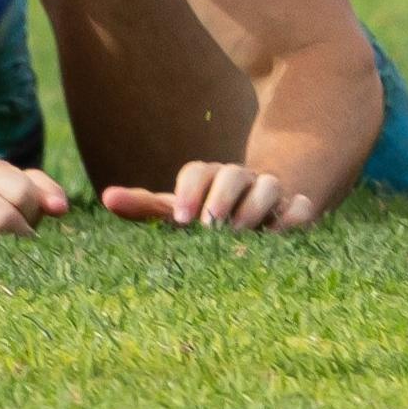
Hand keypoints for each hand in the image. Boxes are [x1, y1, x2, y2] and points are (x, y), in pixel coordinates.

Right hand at [0, 154, 70, 243]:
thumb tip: (61, 208)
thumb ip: (44, 191)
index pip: (23, 192)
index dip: (32, 211)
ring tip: (2, 250)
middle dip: (20, 234)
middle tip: (16, 238)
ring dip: (5, 254)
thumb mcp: (17, 187)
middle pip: (6, 219)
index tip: (27, 219)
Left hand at [103, 161, 318, 233]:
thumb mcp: (178, 211)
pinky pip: (301, 208)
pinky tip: (279, 237)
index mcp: (210, 176)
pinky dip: (293, 219)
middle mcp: (241, 179)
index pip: (197, 171)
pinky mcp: (297, 209)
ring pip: (268, 186)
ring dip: (254, 208)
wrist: (261, 214)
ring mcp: (272, 192)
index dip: (188, 191)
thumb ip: (145, 206)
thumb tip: (106, 199)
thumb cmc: (208, 215)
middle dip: (221, 197)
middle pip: (232, 174)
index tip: (180, 219)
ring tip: (241, 234)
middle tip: (210, 226)